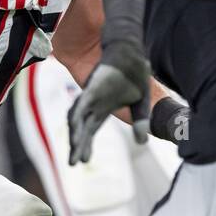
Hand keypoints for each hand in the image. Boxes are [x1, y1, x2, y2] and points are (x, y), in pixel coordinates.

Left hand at [68, 38, 150, 165]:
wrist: (131, 51)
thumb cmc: (134, 74)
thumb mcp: (141, 102)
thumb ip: (141, 121)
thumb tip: (142, 142)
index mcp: (103, 109)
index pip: (91, 131)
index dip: (86, 146)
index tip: (84, 162)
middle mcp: (93, 104)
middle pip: (82, 129)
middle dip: (78, 146)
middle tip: (73, 164)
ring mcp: (91, 95)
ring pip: (79, 118)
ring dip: (76, 133)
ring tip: (74, 149)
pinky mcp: (93, 87)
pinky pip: (83, 103)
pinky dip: (78, 115)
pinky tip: (74, 125)